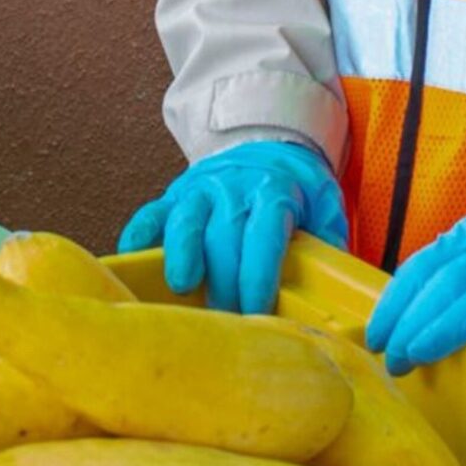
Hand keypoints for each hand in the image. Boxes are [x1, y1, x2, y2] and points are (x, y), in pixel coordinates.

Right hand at [118, 140, 348, 314]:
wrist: (267, 143)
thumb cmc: (297, 187)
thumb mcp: (326, 204)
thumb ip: (331, 239)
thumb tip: (335, 286)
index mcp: (274, 191)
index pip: (264, 235)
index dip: (258, 273)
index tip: (257, 309)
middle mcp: (233, 188)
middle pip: (224, 237)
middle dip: (225, 282)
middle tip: (228, 322)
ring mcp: (200, 189)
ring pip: (186, 220)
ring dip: (182, 253)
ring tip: (183, 286)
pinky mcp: (175, 194)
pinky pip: (151, 213)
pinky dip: (139, 234)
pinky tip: (131, 257)